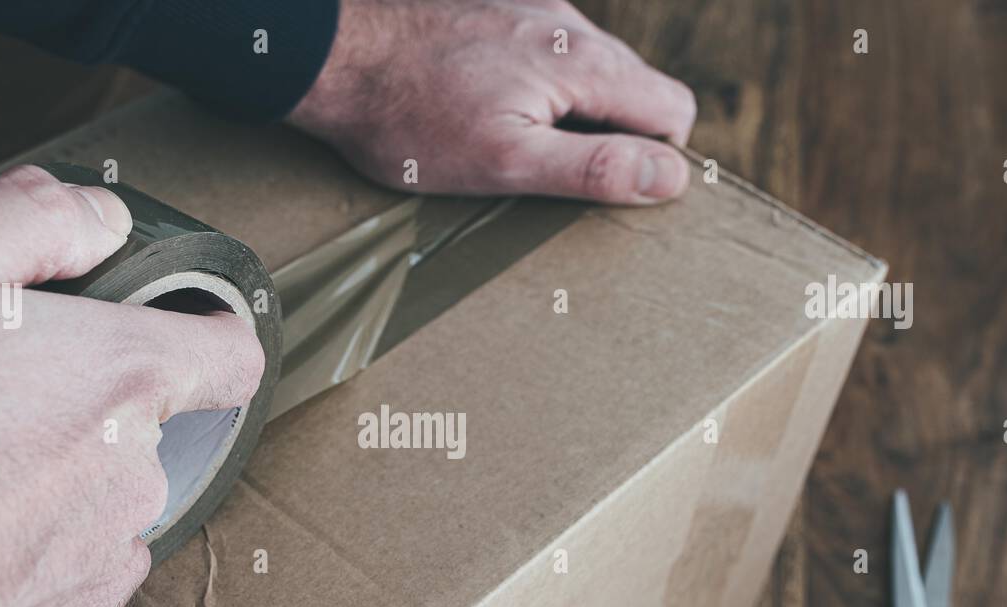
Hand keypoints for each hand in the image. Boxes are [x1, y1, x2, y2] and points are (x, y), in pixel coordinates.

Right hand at [0, 165, 264, 606]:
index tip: (178, 326)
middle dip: (71, 402)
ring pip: (95, 497)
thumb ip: (29, 221)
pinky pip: (65, 569)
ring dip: (41, 479)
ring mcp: (100, 562)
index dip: (207, 332)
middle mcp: (132, 478)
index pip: (229, 355)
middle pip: (136, 423)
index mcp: (117, 382)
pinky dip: (22, 551)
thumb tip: (104, 221)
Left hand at [289, 0, 696, 204]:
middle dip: (612, 135)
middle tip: (551, 174)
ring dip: (572, 111)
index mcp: (583, 62)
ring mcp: (533, 9)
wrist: (334, 54)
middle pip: (635, 87)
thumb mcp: (506, 162)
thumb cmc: (411, 118)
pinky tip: (489, 107)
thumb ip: (593, 168)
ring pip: (590, 69)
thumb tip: (668, 177)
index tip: (606, 188)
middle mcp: (568, 24)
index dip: (653, 158)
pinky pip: (547, 51)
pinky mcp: (499, 7)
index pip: (671, 109)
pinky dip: (537, 85)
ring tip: (512, 142)